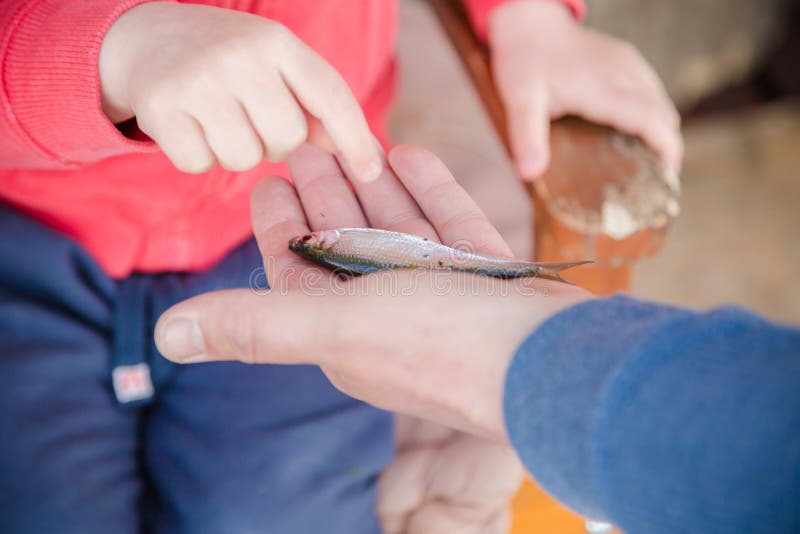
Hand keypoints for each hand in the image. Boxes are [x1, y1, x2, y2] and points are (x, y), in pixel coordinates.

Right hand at [99, 2, 379, 178]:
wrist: (145, 39)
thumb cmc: (228, 62)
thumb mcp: (275, 68)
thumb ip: (316, 107)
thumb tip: (364, 157)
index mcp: (277, 43)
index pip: (330, 95)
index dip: (355, 138)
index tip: (372, 172)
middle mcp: (240, 55)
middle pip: (287, 138)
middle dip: (274, 142)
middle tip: (251, 120)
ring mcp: (197, 79)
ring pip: (243, 158)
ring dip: (235, 151)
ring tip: (219, 120)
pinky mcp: (160, 106)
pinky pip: (200, 164)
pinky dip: (197, 156)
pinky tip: (190, 126)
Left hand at [155, 144, 588, 531]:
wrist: (552, 360)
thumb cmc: (439, 345)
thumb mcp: (336, 329)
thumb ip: (256, 328)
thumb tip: (169, 339)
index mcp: (346, 334)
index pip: (299, 272)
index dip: (279, 227)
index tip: (268, 181)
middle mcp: (390, 317)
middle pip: (348, 244)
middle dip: (326, 197)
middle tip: (308, 145)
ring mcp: (441, 296)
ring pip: (400, 231)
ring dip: (376, 187)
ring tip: (358, 142)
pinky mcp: (484, 278)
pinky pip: (450, 226)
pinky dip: (430, 191)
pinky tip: (414, 155)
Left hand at [489, 1, 682, 177]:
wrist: (528, 20)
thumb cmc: (524, 60)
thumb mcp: (520, 100)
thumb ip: (526, 136)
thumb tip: (531, 173)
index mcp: (602, 87)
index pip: (650, 119)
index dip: (666, 148)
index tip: (669, 176)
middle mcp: (623, 73)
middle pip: (663, 114)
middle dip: (668, 147)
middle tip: (657, 182)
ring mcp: (628, 64)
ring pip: (661, 102)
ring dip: (662, 132)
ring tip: (651, 164)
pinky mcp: (626, 60)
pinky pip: (652, 91)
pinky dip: (654, 116)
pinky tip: (638, 135)